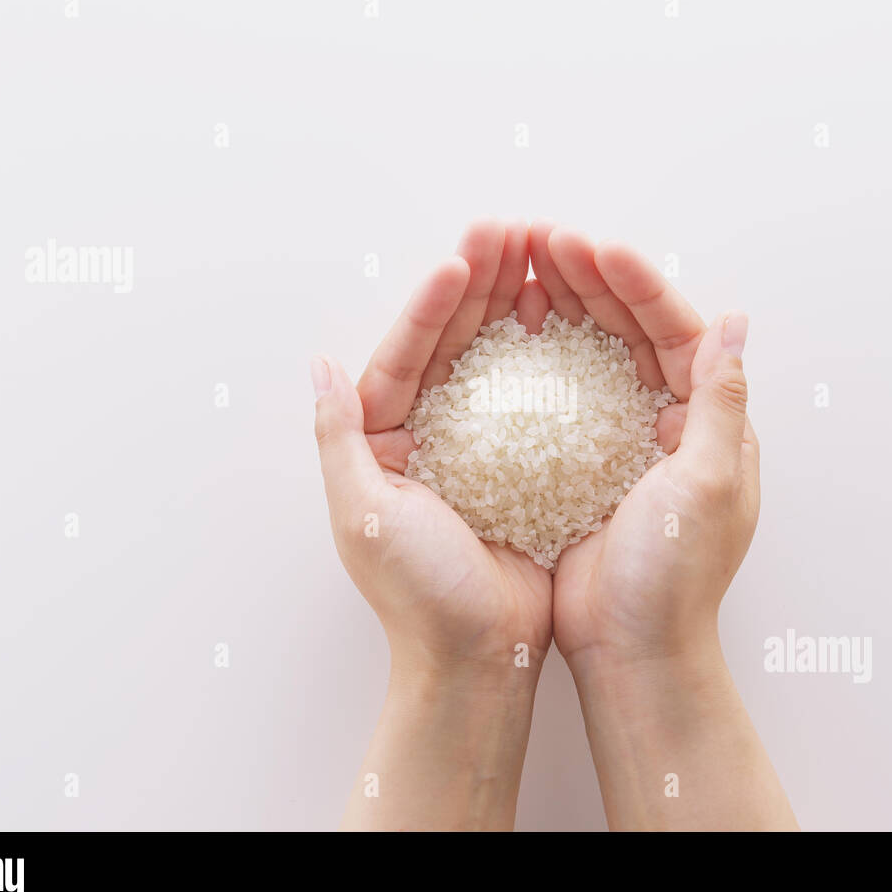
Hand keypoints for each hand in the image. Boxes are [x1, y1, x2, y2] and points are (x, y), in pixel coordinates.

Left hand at [315, 219, 556, 829]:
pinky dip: (552, 355)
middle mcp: (428, 437)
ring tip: (545, 255)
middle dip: (480, 285)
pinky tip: (573, 319)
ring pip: (496, 360)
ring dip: (517, 306)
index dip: (432, 305)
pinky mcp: (525, 465)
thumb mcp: (364, 516)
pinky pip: (536, 397)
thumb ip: (339, 439)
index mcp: (383, 443)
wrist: (481, 659)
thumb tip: (319, 365)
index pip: (403, 356)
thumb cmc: (419, 598)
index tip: (464, 258)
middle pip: (452, 345)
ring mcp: (479, 448)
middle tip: (512, 232)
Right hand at [529, 222, 757, 664]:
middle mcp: (668, 423)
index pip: (675, 331)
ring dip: (559, 308)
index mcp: (708, 422)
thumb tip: (736, 321)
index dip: (635, 284)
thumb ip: (721, 402)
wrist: (631, 650)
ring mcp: (620, 441)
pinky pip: (557, 394)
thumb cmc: (675, 578)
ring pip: (591, 354)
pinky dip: (534, 358)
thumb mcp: (708, 486)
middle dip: (588, 281)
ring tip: (517, 266)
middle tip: (540, 239)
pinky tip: (503, 330)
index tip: (592, 247)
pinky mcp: (578, 463)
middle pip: (628, 332)